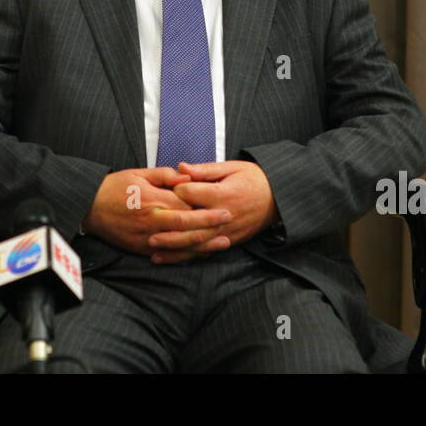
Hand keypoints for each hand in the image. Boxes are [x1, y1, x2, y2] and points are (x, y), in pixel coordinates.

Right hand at [81, 167, 233, 258]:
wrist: (89, 208)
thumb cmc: (114, 188)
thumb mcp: (138, 174)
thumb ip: (165, 176)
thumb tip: (188, 177)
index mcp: (153, 201)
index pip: (186, 205)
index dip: (206, 206)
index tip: (223, 203)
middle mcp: (153, 222)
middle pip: (188, 226)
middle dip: (211, 224)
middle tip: (229, 219)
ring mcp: (148, 239)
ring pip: (182, 245)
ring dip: (204, 245)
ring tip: (224, 242)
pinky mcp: (143, 249)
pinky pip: (169, 255)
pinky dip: (186, 255)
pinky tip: (201, 253)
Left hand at [145, 161, 278, 263]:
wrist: (278, 198)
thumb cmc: (253, 178)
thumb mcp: (231, 167)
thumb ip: (204, 170)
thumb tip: (181, 168)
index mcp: (223, 193)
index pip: (192, 194)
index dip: (176, 190)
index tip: (165, 188)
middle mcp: (224, 216)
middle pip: (191, 223)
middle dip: (168, 226)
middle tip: (147, 226)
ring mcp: (227, 232)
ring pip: (197, 242)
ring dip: (174, 246)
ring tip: (153, 248)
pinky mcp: (230, 241)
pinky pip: (206, 251)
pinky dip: (188, 255)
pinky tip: (172, 258)